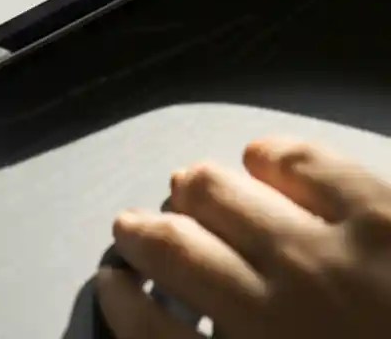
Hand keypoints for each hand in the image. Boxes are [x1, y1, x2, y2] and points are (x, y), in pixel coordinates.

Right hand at [97, 137, 390, 337]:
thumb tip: (192, 322)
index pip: (146, 328)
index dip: (121, 302)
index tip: (115, 286)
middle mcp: (273, 312)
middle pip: (170, 247)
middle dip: (141, 233)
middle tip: (138, 229)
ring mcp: (328, 257)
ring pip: (218, 192)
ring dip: (193, 191)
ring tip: (192, 191)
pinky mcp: (380, 213)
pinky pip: (297, 162)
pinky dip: (269, 158)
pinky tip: (262, 163)